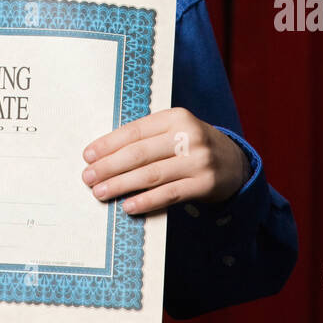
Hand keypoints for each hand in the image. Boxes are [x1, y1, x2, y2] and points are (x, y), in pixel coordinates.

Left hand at [80, 107, 246, 214]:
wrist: (234, 162)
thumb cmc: (191, 145)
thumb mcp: (175, 130)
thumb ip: (147, 138)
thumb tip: (105, 156)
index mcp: (176, 117)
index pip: (134, 130)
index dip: (108, 144)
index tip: (88, 156)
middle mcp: (188, 136)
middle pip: (139, 153)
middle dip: (109, 167)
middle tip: (88, 178)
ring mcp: (198, 161)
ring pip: (151, 175)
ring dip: (121, 185)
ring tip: (101, 192)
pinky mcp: (204, 184)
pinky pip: (169, 194)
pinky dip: (146, 201)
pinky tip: (128, 206)